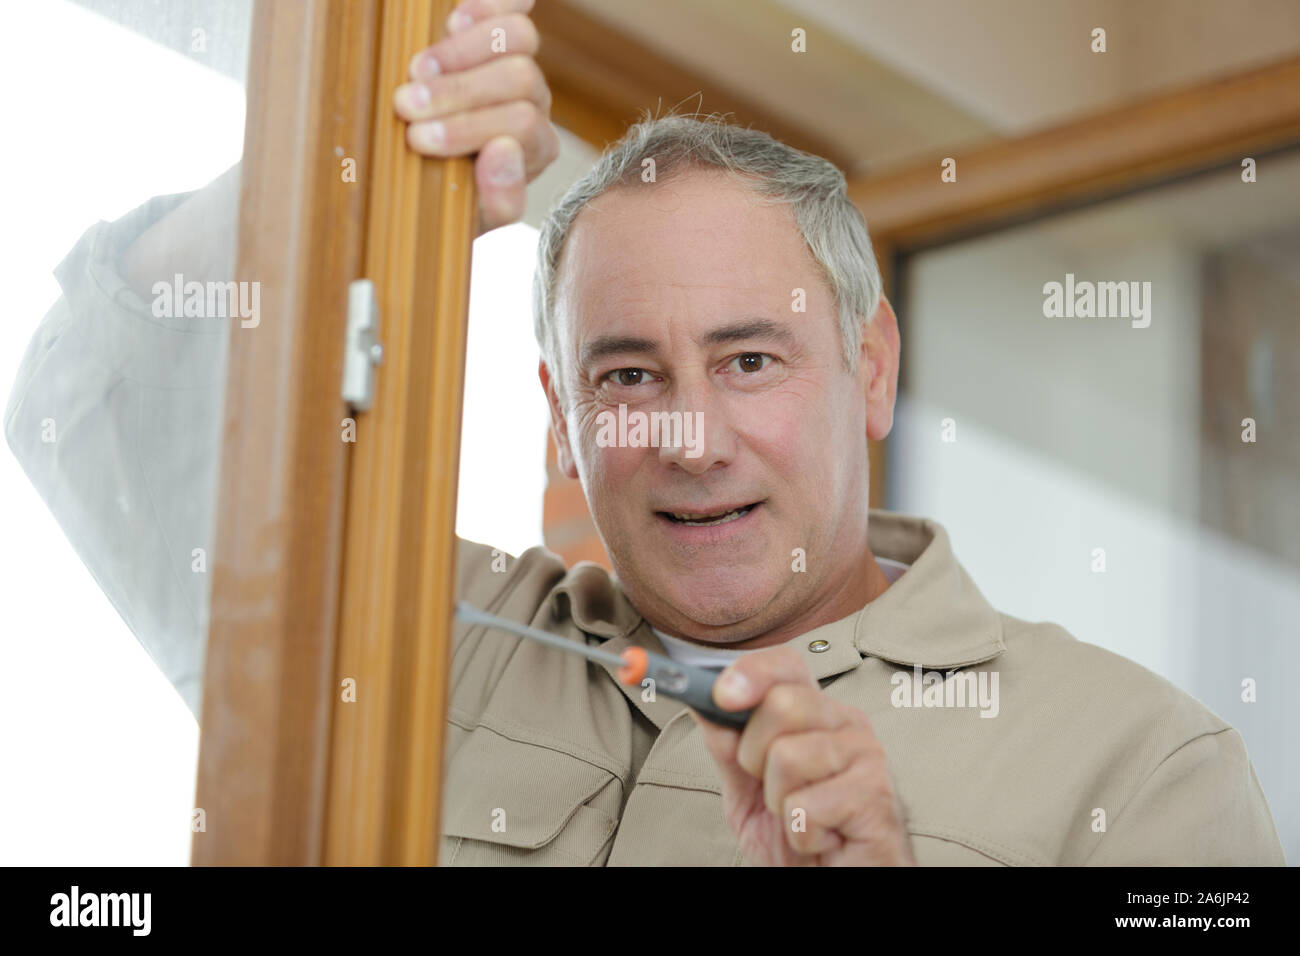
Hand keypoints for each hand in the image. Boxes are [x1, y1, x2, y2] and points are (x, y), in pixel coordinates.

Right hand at [394, 0, 559, 236]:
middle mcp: (534, 104)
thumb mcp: (473, 220)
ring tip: (415, 68)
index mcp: (535, 148)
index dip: (467, 129)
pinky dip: (484, 8)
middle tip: (404, 104)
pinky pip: (508, 6)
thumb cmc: (448, 204)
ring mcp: (518, 64)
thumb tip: (503, 151)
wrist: (428, 183)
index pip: (520, 128)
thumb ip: (499, 200)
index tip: (416, 139)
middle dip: (458, 92)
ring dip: (462, 50)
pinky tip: (452, 17)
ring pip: (518, 38)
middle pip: (519, 78)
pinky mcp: (495, 35)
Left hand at [691, 646, 916, 865]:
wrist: (840, 883)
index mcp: (816, 713)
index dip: (751, 673)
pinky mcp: (875, 795)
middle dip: (754, 755)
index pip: (786, 666)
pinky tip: (820, 837)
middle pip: (781, 704)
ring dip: (779, 802)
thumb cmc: (801, 834)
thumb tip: (702, 703)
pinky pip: (806, 805)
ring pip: (787, 757)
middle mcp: (846, 723)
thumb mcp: (747, 791)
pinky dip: (800, 832)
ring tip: (800, 817)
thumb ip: (728, 748)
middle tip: (771, 789)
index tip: (720, 695)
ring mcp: (866, 755)